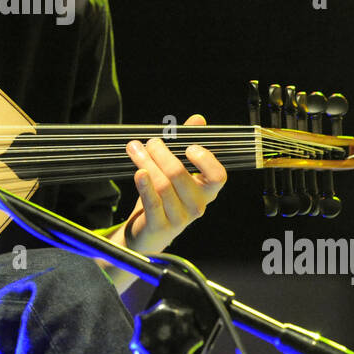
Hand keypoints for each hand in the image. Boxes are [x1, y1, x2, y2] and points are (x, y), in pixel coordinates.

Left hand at [122, 113, 225, 252]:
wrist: (149, 233)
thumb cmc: (167, 199)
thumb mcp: (179, 173)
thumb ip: (189, 145)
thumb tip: (198, 120)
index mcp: (206, 191)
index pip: (218, 176)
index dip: (206, 160)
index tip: (189, 146)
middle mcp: (197, 205)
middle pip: (180, 174)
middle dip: (161, 153)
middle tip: (150, 142)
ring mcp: (179, 218)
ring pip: (163, 184)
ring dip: (146, 162)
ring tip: (135, 149)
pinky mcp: (160, 225)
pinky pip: (153, 202)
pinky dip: (145, 185)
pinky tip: (138, 172)